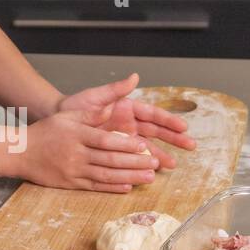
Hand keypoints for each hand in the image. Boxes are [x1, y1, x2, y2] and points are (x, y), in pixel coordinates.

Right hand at [16, 108, 158, 192]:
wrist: (21, 152)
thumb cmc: (46, 131)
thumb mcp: (67, 116)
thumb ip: (92, 114)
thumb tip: (113, 108)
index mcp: (77, 134)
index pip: (106, 140)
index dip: (127, 144)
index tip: (144, 146)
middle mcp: (76, 154)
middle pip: (110, 159)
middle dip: (135, 162)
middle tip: (155, 163)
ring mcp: (73, 170)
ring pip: (106, 175)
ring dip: (130, 177)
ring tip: (149, 177)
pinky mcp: (71, 183)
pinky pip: (95, 186)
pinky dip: (112, 188)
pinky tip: (128, 187)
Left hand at [56, 72, 196, 168]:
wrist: (58, 122)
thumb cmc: (76, 107)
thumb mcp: (95, 97)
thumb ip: (115, 89)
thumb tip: (134, 77)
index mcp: (128, 108)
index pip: (153, 115)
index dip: (169, 121)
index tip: (183, 127)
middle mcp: (129, 123)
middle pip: (156, 132)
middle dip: (174, 139)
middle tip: (191, 146)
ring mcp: (124, 138)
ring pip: (147, 147)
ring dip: (160, 155)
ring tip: (173, 164)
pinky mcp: (115, 151)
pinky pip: (132, 158)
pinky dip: (143, 164)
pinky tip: (153, 172)